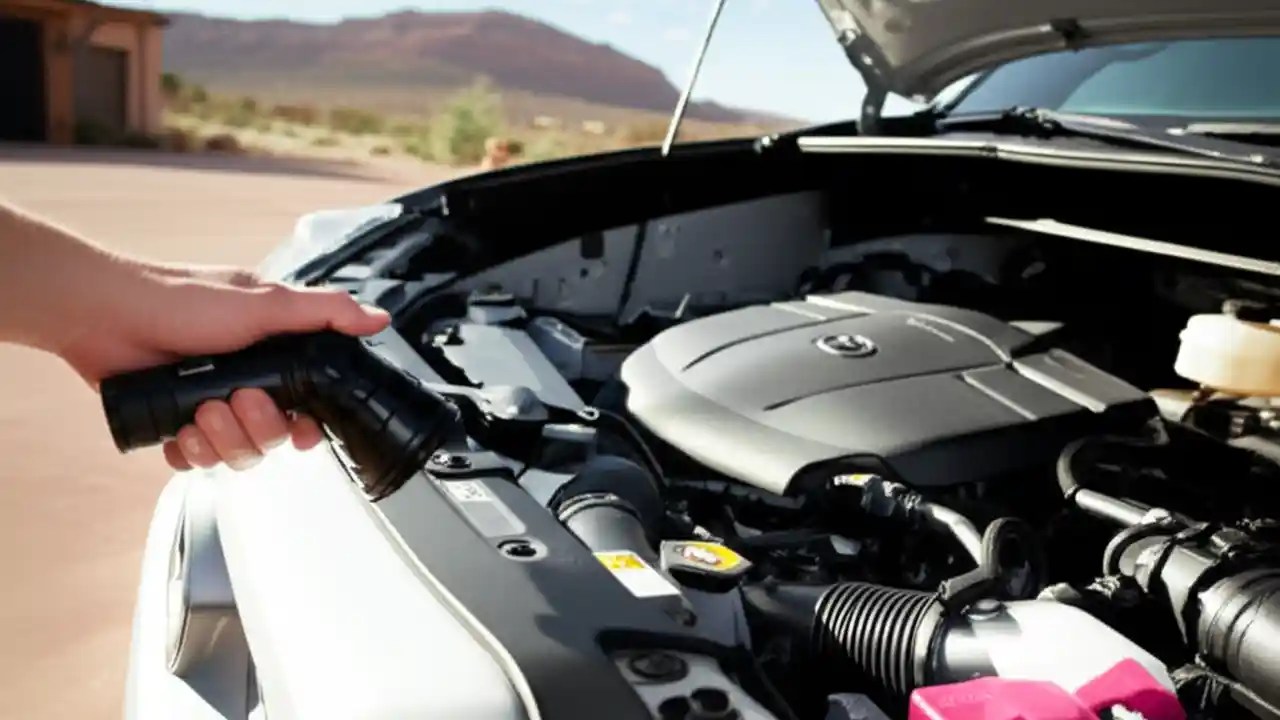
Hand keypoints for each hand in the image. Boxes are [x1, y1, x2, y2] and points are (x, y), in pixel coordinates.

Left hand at [61, 263, 389, 470]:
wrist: (106, 314)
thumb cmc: (181, 298)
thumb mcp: (265, 301)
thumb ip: (325, 312)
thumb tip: (377, 318)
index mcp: (275, 355)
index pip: (311, 407)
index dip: (308, 426)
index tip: (300, 425)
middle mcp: (247, 382)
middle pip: (276, 437)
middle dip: (258, 425)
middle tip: (238, 399)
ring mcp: (212, 406)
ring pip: (238, 453)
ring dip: (222, 438)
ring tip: (201, 409)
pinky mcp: (178, 424)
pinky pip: (197, 461)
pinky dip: (190, 451)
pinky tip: (181, 430)